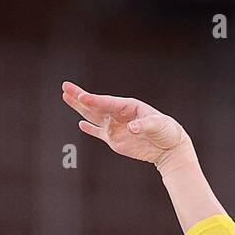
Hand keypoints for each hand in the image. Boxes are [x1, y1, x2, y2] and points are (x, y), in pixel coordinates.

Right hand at [62, 81, 192, 168]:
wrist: (169, 147)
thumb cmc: (166, 131)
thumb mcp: (158, 125)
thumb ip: (144, 125)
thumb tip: (132, 128)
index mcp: (128, 106)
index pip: (107, 102)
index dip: (94, 100)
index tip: (82, 96)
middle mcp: (118, 114)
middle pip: (95, 105)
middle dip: (80, 97)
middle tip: (65, 86)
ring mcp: (115, 127)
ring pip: (93, 116)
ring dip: (79, 108)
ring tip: (65, 97)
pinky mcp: (114, 139)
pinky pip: (98, 133)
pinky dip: (90, 129)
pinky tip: (80, 124)